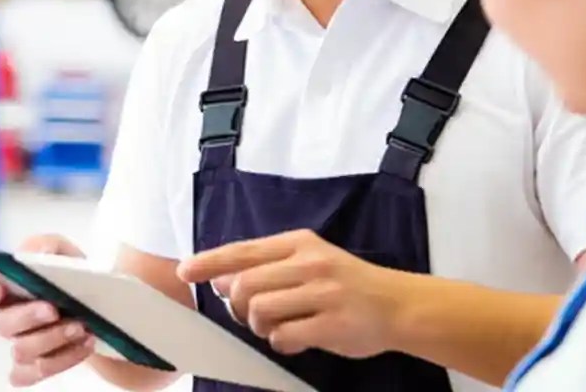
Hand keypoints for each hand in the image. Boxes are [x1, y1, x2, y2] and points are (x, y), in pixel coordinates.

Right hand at [0, 234, 96, 386]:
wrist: (105, 306)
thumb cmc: (73, 276)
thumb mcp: (64, 251)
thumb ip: (47, 244)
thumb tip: (38, 253)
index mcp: (5, 290)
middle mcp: (9, 320)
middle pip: (2, 326)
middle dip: (28, 316)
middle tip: (54, 309)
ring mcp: (23, 346)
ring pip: (23, 351)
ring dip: (54, 338)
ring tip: (81, 325)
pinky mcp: (40, 366)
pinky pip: (39, 371)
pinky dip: (64, 359)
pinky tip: (85, 343)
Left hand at [176, 229, 409, 358]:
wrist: (399, 304)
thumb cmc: (346, 284)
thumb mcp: (308, 262)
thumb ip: (267, 268)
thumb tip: (220, 280)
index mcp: (299, 243)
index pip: (243, 251)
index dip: (209, 262)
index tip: (186, 272)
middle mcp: (310, 263)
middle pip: (245, 285)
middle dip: (237, 307)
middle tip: (250, 316)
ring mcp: (323, 293)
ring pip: (260, 311)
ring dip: (259, 327)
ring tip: (276, 328)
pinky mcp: (333, 324)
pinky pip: (284, 337)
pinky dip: (281, 343)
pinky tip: (296, 339)